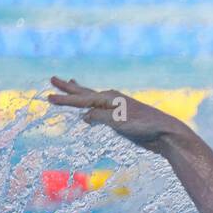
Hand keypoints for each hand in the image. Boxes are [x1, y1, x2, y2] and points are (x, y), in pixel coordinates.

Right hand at [45, 76, 186, 153]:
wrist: (165, 133)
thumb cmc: (143, 126)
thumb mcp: (118, 121)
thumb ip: (99, 117)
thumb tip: (84, 116)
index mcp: (109, 98)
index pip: (81, 98)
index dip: (65, 99)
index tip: (48, 97)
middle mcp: (111, 99)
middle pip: (85, 92)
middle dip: (68, 88)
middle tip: (52, 79)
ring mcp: (116, 109)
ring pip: (92, 99)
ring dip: (80, 92)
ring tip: (71, 83)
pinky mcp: (121, 119)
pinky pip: (100, 111)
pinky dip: (91, 107)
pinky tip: (90, 109)